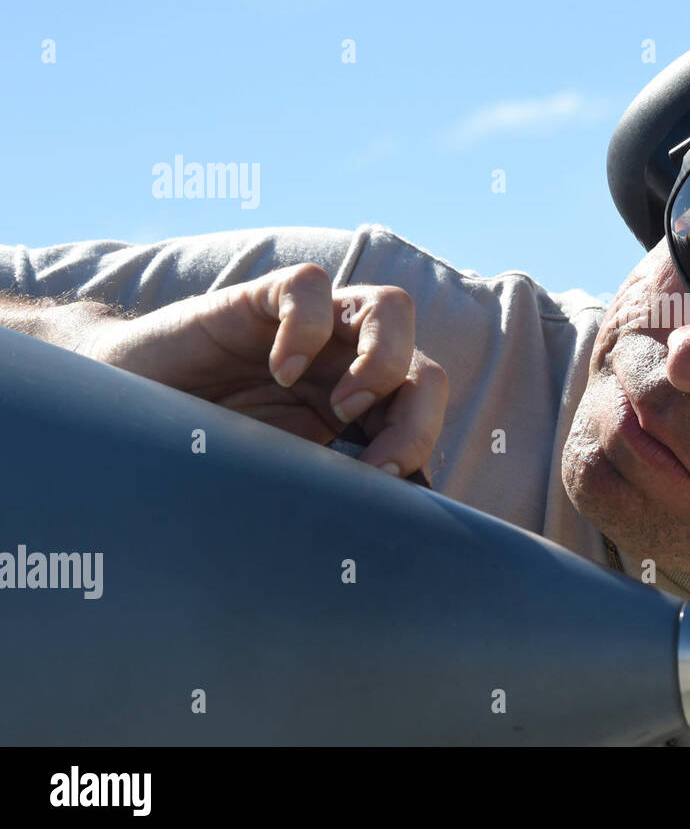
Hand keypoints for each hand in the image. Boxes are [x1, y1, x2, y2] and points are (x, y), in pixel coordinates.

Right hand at [82, 264, 447, 478]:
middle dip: (416, 416)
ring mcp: (311, 328)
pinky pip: (310, 286)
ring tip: (342, 406)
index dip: (421, 442)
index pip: (424, 410)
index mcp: (361, 408)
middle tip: (375, 461)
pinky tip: (280, 368)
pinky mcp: (261, 300)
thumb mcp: (276, 478)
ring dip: (383, 360)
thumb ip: (326, 491)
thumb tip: (378, 542)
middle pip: (424, 367)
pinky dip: (307, 324)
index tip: (388, 490)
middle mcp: (346, 363)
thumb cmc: (205, 450)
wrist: (126, 410)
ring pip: (389, 308)